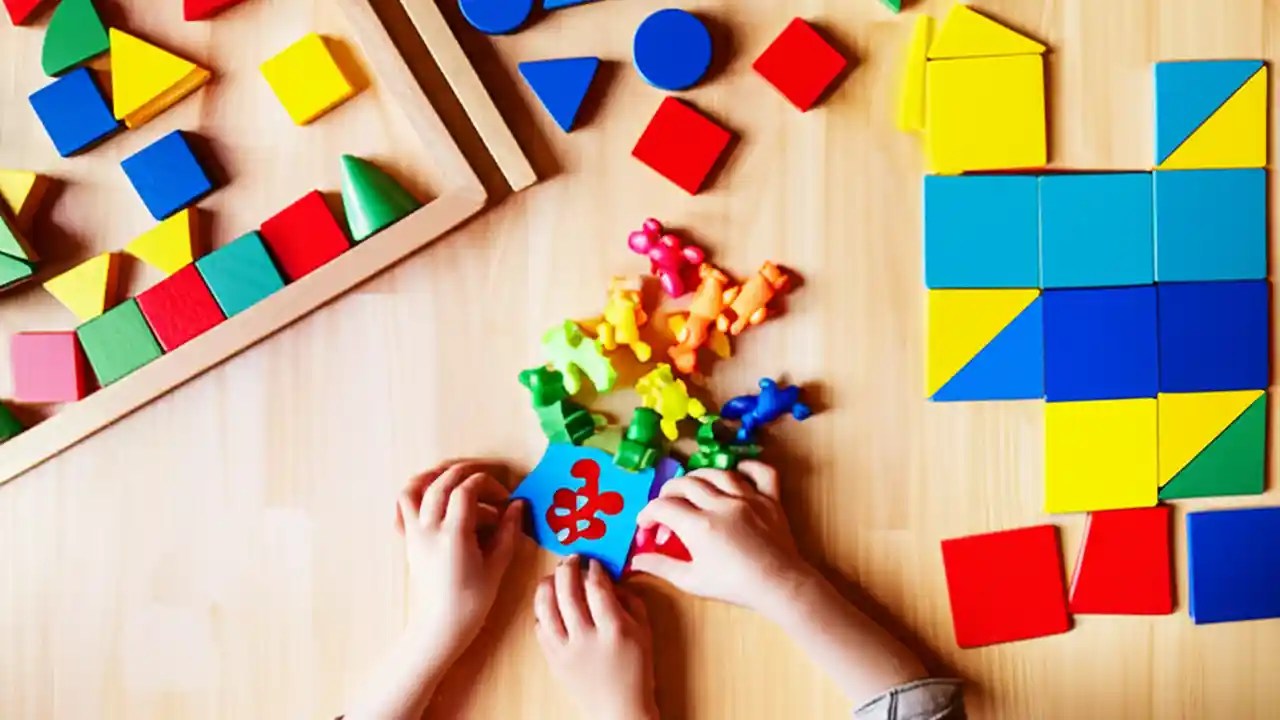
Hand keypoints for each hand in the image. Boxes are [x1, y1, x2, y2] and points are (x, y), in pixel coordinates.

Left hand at [395, 461, 523, 661]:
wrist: (440, 626)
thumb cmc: (472, 601)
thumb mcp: (497, 566)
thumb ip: (508, 531)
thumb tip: (518, 506)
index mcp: (453, 535)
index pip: (465, 491)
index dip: (487, 485)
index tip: (504, 497)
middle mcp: (429, 529)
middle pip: (441, 483)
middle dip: (466, 473)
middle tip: (486, 482)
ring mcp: (414, 534)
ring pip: (413, 489)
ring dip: (433, 476)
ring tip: (454, 478)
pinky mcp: (408, 540)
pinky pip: (402, 508)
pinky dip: (413, 494)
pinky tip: (430, 497)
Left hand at [535, 558, 657, 719]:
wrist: (620, 709)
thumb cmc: (637, 668)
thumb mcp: (645, 631)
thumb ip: (630, 600)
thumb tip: (608, 579)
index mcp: (614, 630)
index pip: (597, 588)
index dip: (593, 569)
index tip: (593, 562)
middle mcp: (587, 638)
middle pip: (567, 593)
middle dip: (567, 569)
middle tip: (571, 559)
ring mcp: (566, 651)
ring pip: (546, 609)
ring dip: (547, 586)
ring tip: (553, 576)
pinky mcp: (553, 661)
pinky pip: (540, 629)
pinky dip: (541, 612)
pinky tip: (549, 604)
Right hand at [630, 461, 813, 616]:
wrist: (779, 586)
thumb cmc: (734, 586)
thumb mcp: (692, 581)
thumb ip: (662, 566)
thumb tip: (635, 560)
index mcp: (699, 526)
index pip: (662, 507)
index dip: (648, 515)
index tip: (647, 528)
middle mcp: (721, 504)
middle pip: (685, 484)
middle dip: (667, 494)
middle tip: (665, 509)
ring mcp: (747, 498)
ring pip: (716, 473)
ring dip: (698, 478)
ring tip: (691, 490)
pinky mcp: (769, 499)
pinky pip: (760, 472)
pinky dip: (747, 468)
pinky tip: (735, 474)